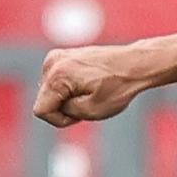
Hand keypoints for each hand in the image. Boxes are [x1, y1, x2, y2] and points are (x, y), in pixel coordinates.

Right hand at [33, 44, 158, 128]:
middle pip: (44, 101)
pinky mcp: (63, 56)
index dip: (59, 120)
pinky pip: (56, 83)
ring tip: (90, 93)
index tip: (80, 114)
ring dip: (67, 99)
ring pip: (50, 93)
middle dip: (63, 109)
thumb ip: (66, 112)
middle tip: (88, 103)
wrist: (135, 64)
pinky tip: (88, 86)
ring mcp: (56, 57)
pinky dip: (69, 89)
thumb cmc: (118, 87)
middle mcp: (52, 62)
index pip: (41, 111)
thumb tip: (54, 105)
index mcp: (57, 75)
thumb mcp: (92, 111)